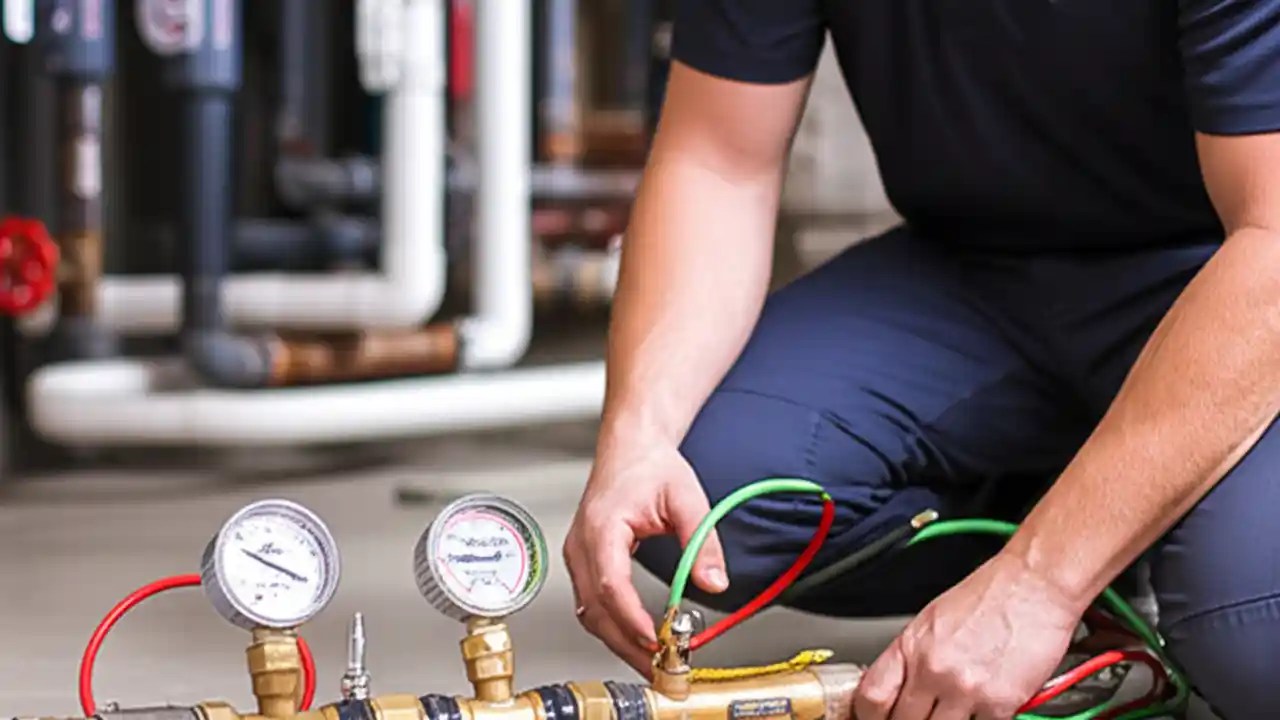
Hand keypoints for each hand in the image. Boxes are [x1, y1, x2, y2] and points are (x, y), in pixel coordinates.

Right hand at [563, 441, 728, 673]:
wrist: (631, 447)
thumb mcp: (687, 499)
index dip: (630, 618)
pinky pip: (592, 605)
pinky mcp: (585, 562)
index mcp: (601, 527)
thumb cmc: (649, 465)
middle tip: (660, 668)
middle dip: (627, 645)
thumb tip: (713, 581)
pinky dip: (614, 627)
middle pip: (595, 610)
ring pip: (590, 614)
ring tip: (654, 662)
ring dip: (620, 641)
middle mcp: (582, 545)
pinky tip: (638, 640)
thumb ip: (701, 542)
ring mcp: (578, 555)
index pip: (609, 584)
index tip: (654, 639)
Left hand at [853, 552, 1083, 719]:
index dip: (868, 716)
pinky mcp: (1000, 703)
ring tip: (954, 710)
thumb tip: (899, 687)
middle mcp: (934, 670)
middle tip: (922, 713)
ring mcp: (966, 690)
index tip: (876, 719)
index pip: (871, 697)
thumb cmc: (989, 596)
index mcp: (911, 646)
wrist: (1033, 584)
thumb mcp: (932, 621)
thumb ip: (913, 657)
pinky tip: (982, 708)